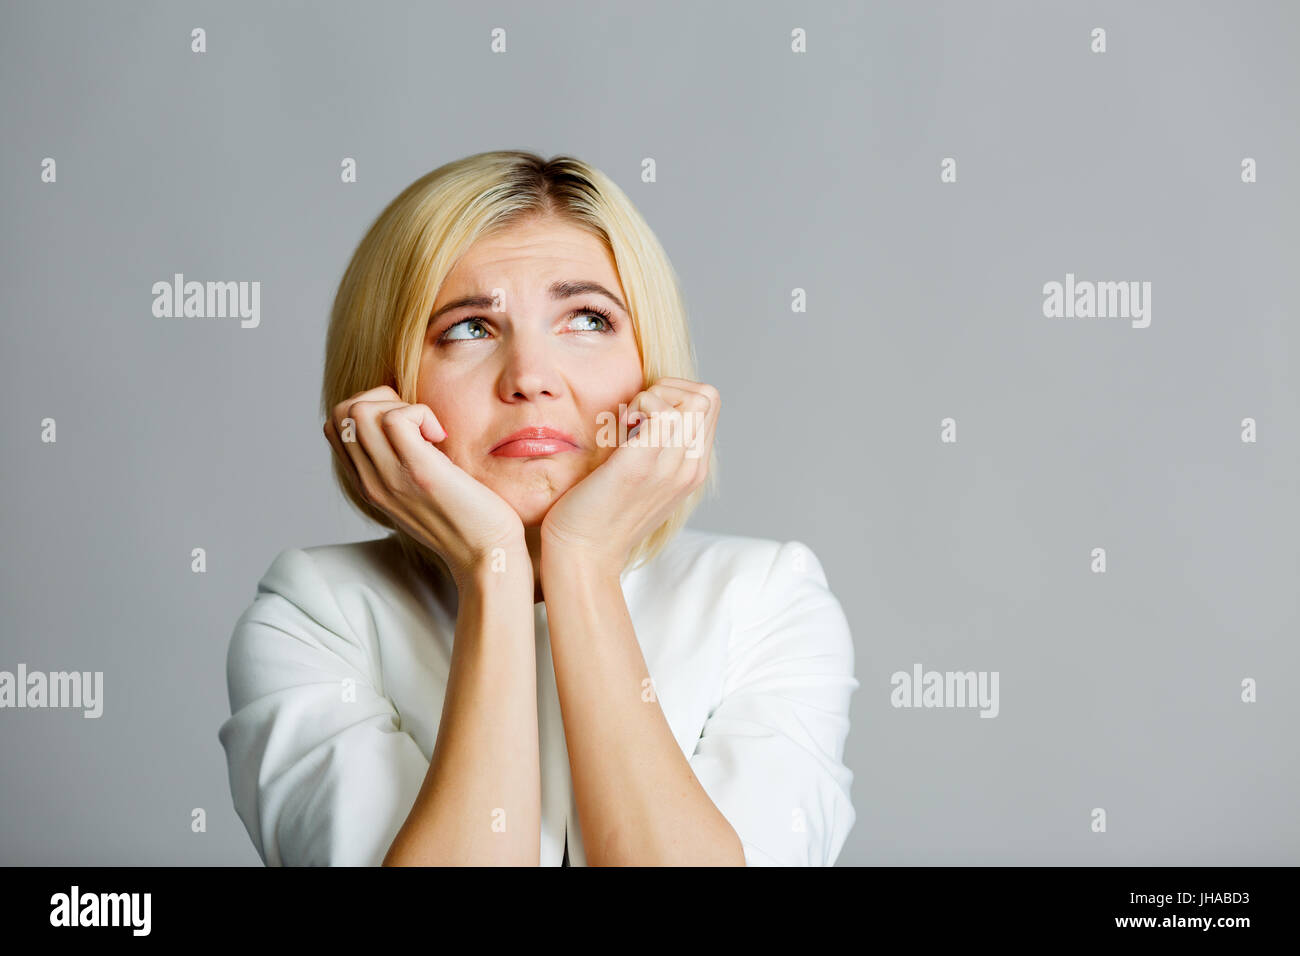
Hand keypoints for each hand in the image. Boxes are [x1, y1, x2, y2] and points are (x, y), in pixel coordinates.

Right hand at [324, 385, 526, 588]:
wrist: (486, 555)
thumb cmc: (467, 519)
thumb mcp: (420, 489)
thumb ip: (402, 463)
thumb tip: (409, 425)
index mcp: (369, 483)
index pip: (336, 427)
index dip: (369, 408)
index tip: (406, 424)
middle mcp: (371, 481)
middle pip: (342, 413)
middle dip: (380, 399)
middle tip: (417, 422)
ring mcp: (390, 478)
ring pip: (359, 411)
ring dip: (399, 405)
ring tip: (428, 430)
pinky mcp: (419, 472)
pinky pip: (396, 419)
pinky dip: (420, 414)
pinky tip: (440, 436)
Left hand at [540, 377, 719, 569]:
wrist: (583, 555)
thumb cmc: (600, 514)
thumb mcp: (642, 478)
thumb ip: (655, 450)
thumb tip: (647, 413)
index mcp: (692, 469)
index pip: (708, 405)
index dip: (675, 394)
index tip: (642, 415)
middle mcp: (691, 467)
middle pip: (708, 396)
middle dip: (669, 389)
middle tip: (636, 414)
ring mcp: (672, 467)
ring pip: (693, 399)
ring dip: (653, 396)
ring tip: (627, 422)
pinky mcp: (643, 464)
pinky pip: (663, 410)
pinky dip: (638, 406)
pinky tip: (618, 429)